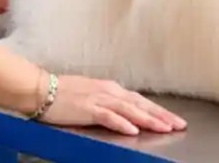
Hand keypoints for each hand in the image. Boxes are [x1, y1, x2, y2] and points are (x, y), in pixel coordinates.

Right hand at [37, 74, 187, 135]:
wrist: (39, 89)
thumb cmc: (60, 93)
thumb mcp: (89, 94)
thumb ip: (106, 102)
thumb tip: (122, 111)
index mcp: (108, 88)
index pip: (139, 100)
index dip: (157, 110)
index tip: (173, 119)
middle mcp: (107, 91)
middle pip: (140, 104)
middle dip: (161, 115)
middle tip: (179, 124)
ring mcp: (98, 99)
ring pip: (130, 110)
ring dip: (148, 119)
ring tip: (164, 128)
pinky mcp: (87, 108)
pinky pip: (109, 116)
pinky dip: (122, 122)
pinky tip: (133, 129)